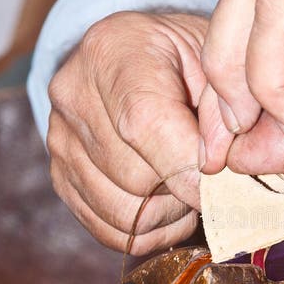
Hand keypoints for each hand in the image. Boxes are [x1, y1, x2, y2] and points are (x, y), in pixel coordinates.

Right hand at [48, 10, 208, 253]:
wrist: (143, 58)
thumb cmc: (189, 60)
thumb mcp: (218, 65)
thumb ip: (222, 112)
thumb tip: (214, 169)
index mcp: (112, 51)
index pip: (142, 123)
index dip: (186, 165)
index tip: (221, 181)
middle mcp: (72, 95)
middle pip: (135, 177)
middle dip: (185, 189)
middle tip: (211, 175)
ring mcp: (60, 140)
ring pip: (123, 212)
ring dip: (169, 213)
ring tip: (189, 185)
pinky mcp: (63, 178)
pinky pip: (110, 231)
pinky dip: (150, 230)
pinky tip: (170, 204)